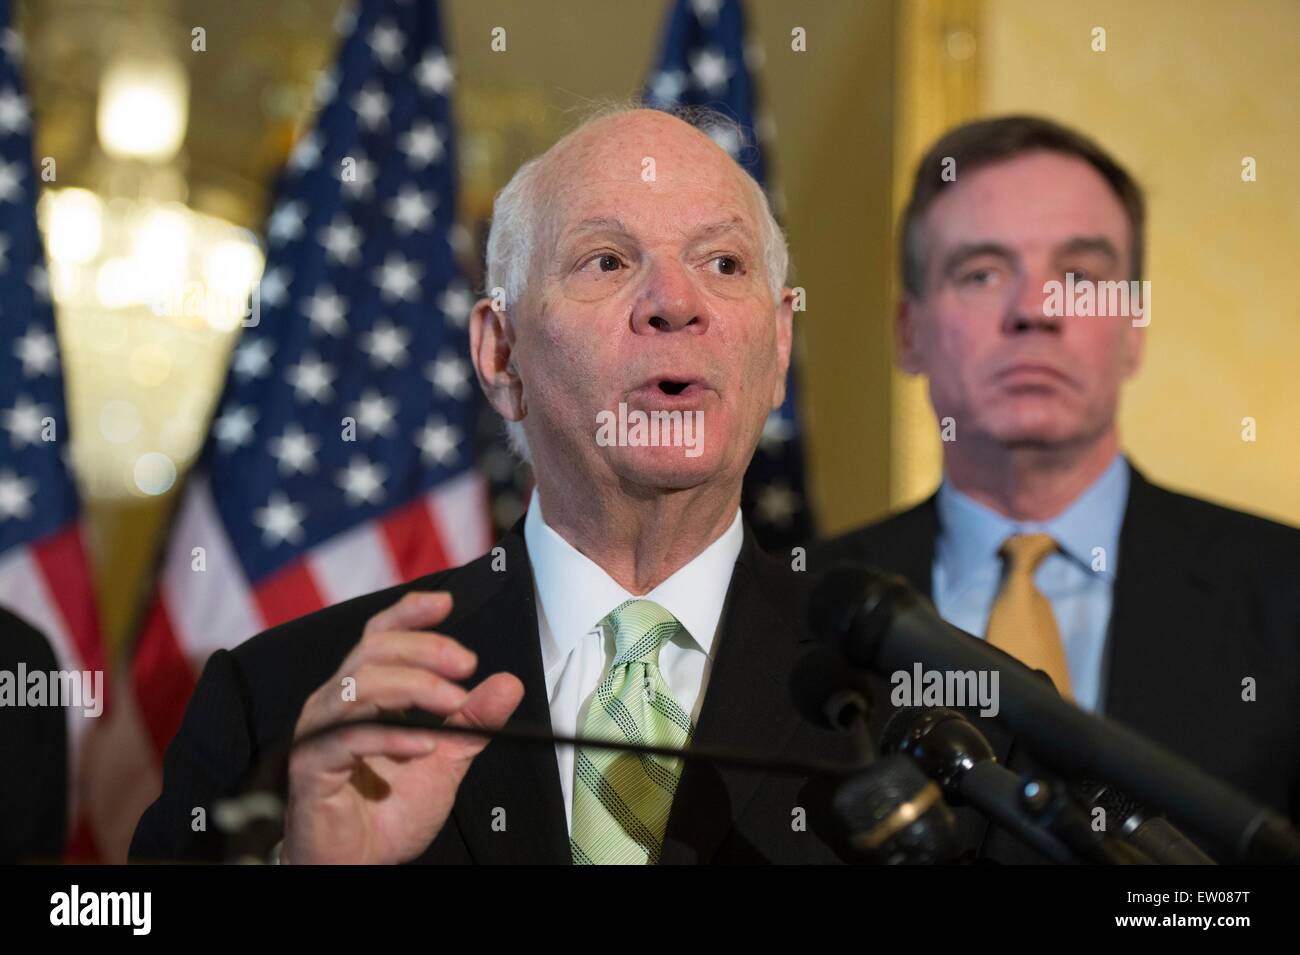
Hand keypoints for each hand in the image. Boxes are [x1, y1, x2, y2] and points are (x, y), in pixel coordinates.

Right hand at [283, 591, 523, 862]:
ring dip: (414, 686)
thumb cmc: (388, 810)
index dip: (409, 613)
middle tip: (467, 666)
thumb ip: (473, 721)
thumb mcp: (446, 759)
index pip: (380, 635)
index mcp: (363, 694)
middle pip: (374, 650)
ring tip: (454, 703)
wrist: (356, 864)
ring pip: (361, 685)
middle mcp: (336, 704)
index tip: (446, 604)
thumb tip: (509, 683)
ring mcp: (319, 732)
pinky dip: (392, 735)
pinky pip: (349, 738)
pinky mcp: (310, 766)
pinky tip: (426, 745)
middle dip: (425, 649)